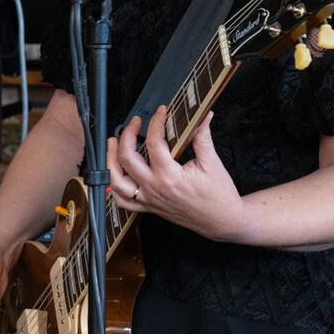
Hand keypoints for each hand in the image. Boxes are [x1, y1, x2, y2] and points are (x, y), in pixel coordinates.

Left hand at [108, 106, 243, 240]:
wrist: (222, 221)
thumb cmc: (219, 196)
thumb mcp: (212, 163)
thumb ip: (203, 138)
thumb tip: (203, 116)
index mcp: (170, 176)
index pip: (154, 143)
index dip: (156, 122)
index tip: (161, 112)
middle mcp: (155, 188)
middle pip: (127, 158)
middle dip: (127, 135)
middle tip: (135, 123)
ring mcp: (149, 199)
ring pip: (116, 181)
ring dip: (110, 160)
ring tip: (112, 143)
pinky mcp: (149, 207)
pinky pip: (122, 201)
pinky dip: (113, 187)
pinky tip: (114, 173)